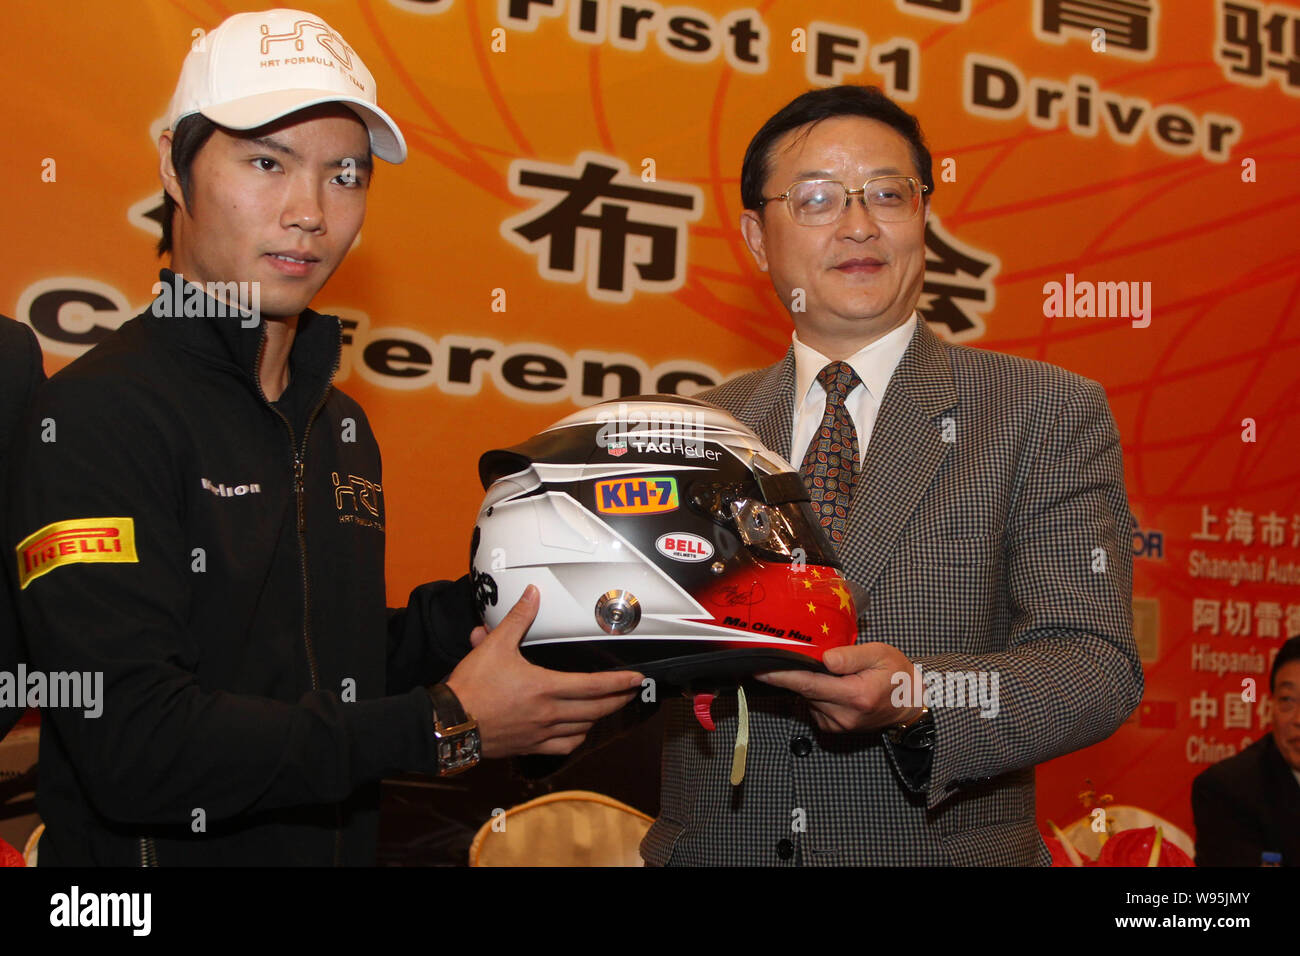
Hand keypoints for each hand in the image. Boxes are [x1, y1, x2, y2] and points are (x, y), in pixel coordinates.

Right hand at [444, 585, 642, 756]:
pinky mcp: (530, 747)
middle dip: (618, 700)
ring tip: (607, 707)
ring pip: (583, 729)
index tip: (636, 679)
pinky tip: (579, 732)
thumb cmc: (471, 687)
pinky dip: (576, 739)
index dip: (619, 683)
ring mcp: (541, 733)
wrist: (449, 724)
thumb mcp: (494, 646)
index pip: (594, 686)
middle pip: (596, 710)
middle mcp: (548, 713)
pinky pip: (563, 747)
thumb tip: (531, 595)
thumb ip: (518, 619)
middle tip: (630, 693)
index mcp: (545, 688)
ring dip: (599, 718)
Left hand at [754, 642, 921, 733]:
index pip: (809, 684)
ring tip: (828, 672)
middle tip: (786, 655)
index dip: (781, 677)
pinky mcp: (834, 728)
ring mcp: (839, 725)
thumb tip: (823, 658)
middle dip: (793, 674)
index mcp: (856, 695)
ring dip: (809, 684)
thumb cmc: (897, 675)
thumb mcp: (880, 654)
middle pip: (805, 691)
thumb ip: (851, 656)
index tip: (759, 669)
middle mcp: (844, 715)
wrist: (910, 704)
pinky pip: (813, 707)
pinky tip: (831, 686)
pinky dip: (816, 695)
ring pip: (808, 699)